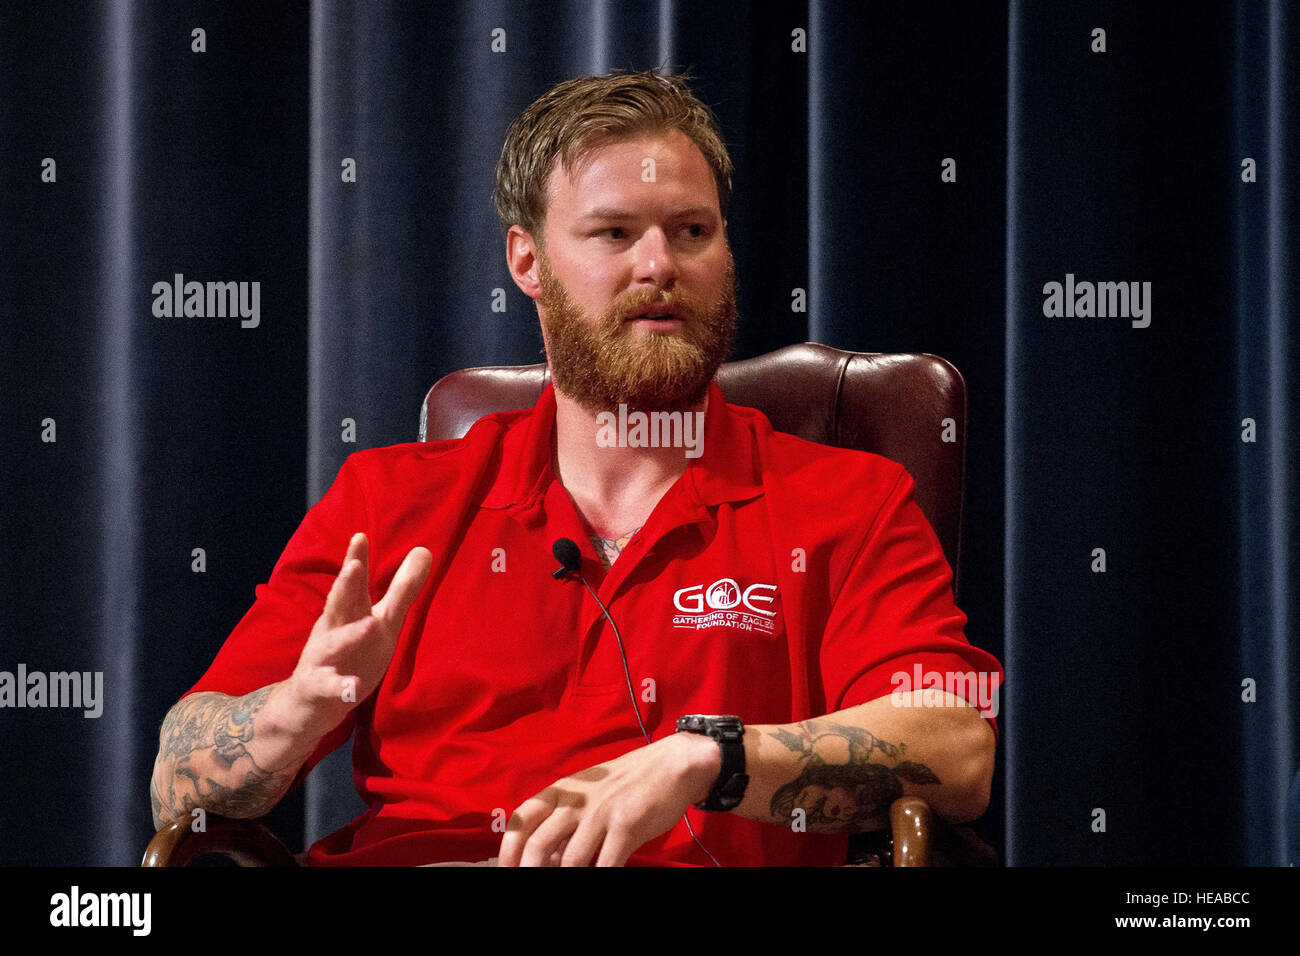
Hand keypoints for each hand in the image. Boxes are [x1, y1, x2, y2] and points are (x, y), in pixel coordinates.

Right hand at [288, 532, 430, 718]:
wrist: (309, 701)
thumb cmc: (349, 654)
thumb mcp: (379, 621)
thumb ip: (402, 590)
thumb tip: (424, 550)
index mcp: (347, 612)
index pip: (352, 583)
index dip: (355, 559)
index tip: (360, 536)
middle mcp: (332, 629)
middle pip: (338, 604)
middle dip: (345, 584)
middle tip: (356, 564)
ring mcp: (322, 658)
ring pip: (333, 644)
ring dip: (350, 635)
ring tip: (370, 625)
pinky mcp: (318, 687)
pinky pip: (328, 687)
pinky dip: (339, 687)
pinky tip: (352, 689)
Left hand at [497, 732, 720, 866]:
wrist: (670, 765)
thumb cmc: (626, 783)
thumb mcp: (588, 793)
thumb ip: (566, 820)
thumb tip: (545, 858)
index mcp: (562, 790)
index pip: (523, 818)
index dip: (509, 848)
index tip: (505, 869)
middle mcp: (576, 801)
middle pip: (538, 844)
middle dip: (530, 872)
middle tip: (530, 884)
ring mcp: (601, 813)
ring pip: (569, 860)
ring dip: (564, 880)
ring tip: (565, 888)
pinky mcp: (626, 826)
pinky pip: (606, 864)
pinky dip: (599, 879)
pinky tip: (600, 880)